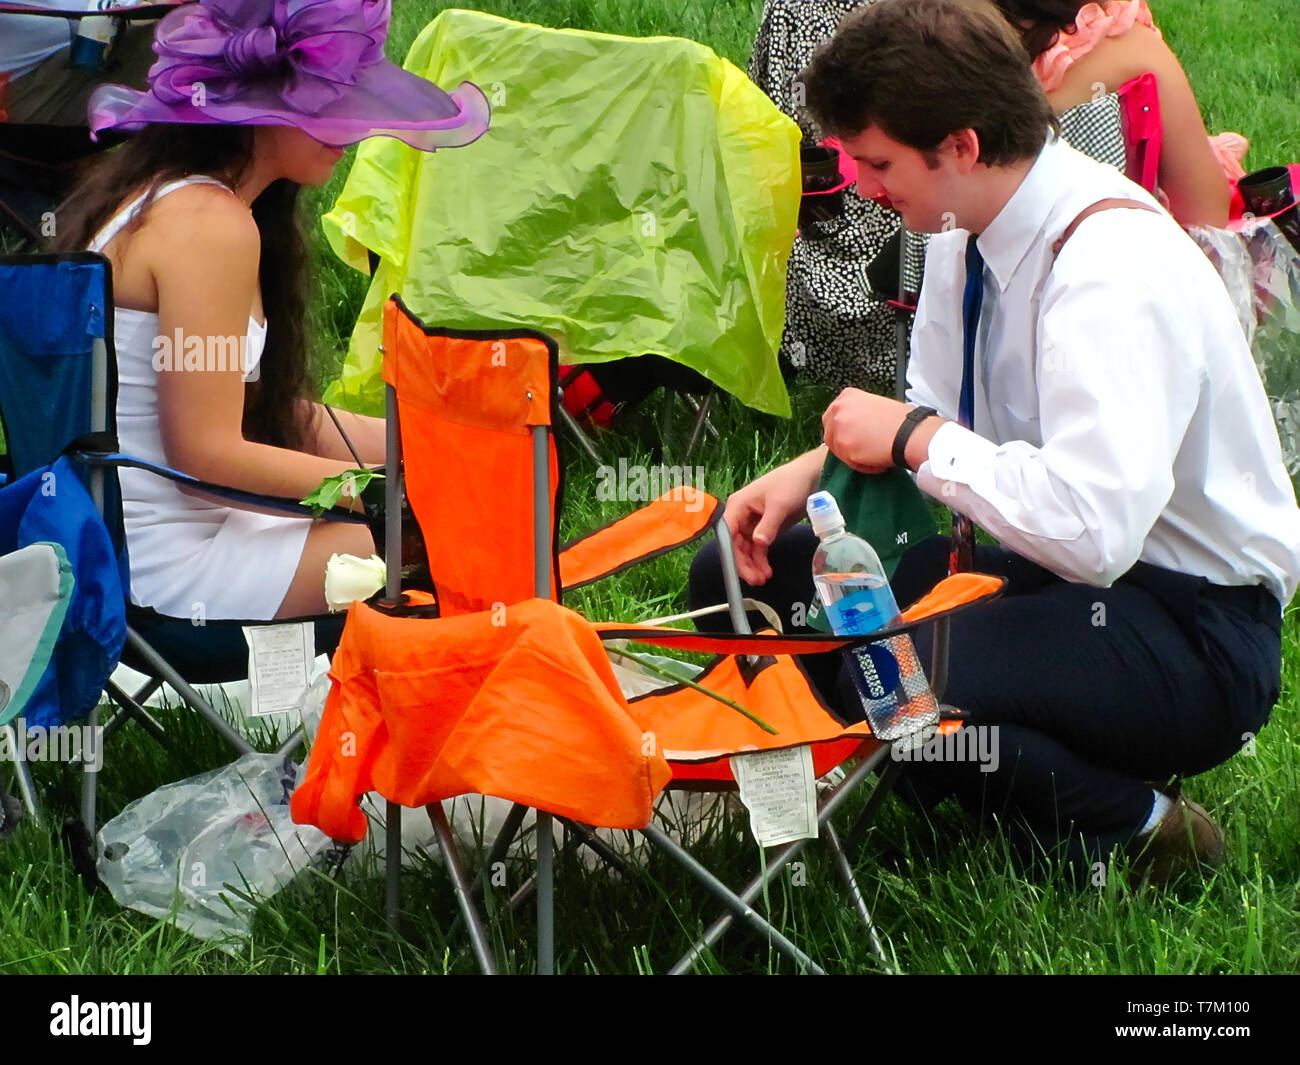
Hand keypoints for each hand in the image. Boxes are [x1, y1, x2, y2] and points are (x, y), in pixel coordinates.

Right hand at [722, 448, 824, 583]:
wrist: (811, 476)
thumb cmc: (791, 483)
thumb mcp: (780, 505)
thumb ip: (768, 525)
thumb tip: (758, 543)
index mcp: (738, 505)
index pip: (727, 534)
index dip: (731, 553)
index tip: (741, 570)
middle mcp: (740, 515)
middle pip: (734, 545)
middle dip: (744, 563)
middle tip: (756, 580)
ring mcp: (752, 523)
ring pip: (745, 549)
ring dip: (752, 565)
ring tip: (764, 578)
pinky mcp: (764, 528)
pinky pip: (757, 548)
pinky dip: (760, 560)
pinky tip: (767, 570)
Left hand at [821, 388, 910, 472]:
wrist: (909, 433)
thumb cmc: (900, 420)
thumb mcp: (873, 404)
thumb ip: (857, 412)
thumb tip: (850, 427)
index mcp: (846, 396)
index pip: (833, 416)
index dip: (843, 430)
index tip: (852, 436)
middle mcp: (838, 409)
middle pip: (830, 432)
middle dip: (843, 443)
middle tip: (861, 449)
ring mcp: (839, 428)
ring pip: (838, 449)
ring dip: (853, 455)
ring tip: (874, 453)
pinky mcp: (843, 447)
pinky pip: (849, 462)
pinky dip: (862, 465)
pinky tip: (877, 459)